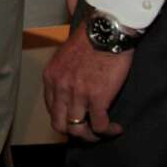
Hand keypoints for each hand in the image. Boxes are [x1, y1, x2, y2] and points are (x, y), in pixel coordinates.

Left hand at [43, 23, 133, 140]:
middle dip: (74, 132)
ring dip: (92, 136)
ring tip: (103, 131)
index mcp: (51, 77)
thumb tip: (71, 89)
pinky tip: (115, 127)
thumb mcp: (65, 55)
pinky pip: (99, 126)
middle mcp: (60, 87)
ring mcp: (77, 94)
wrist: (106, 30)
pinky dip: (108, 131)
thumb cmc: (90, 39)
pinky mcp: (97, 98)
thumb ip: (64, 74)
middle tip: (88, 131)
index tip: (77, 118)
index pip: (51, 109)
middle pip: (60, 124)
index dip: (64, 118)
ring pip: (78, 130)